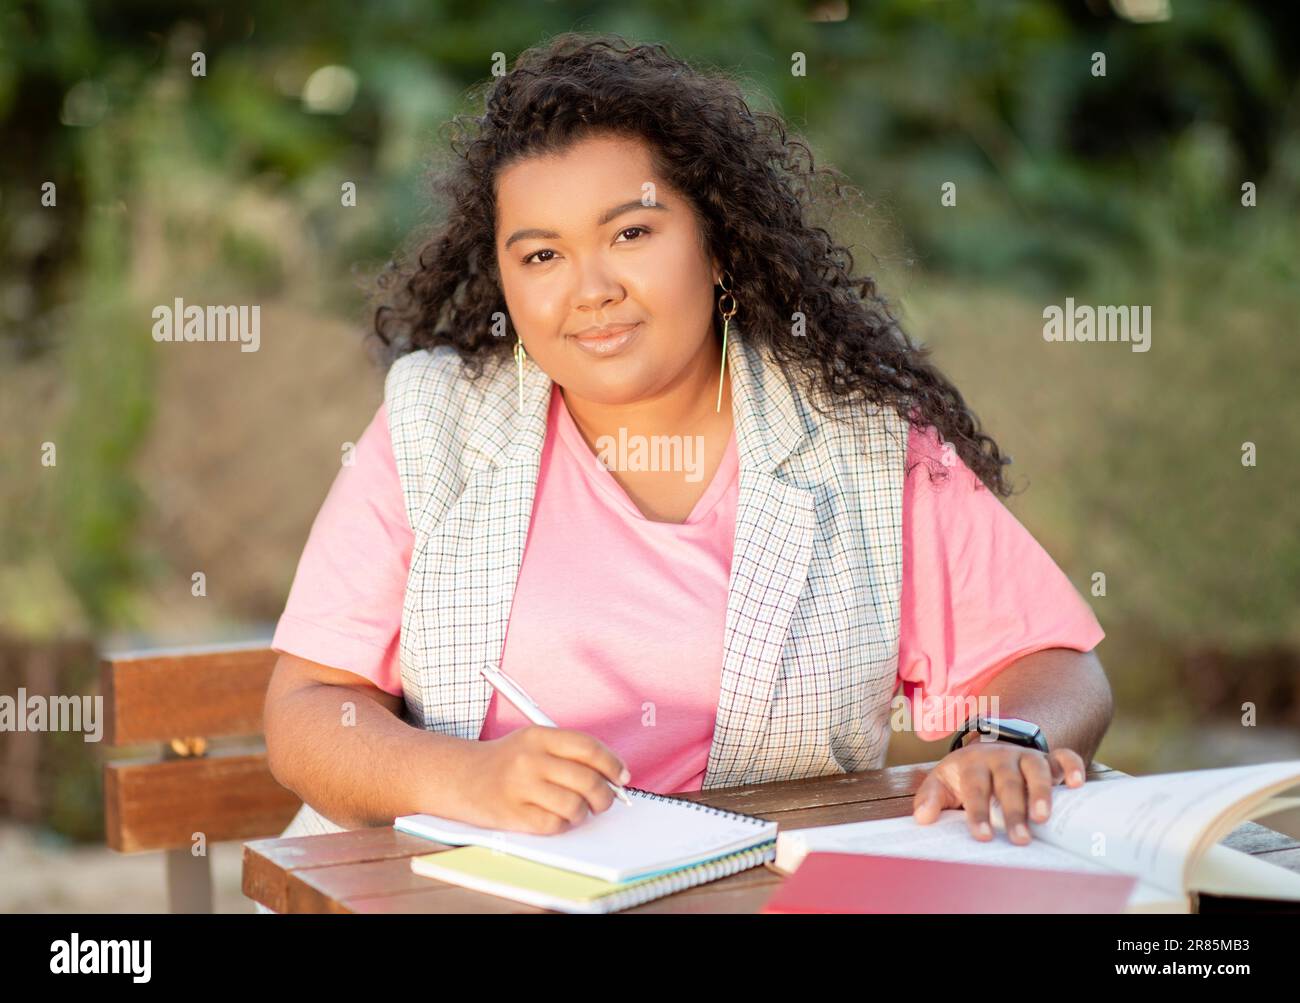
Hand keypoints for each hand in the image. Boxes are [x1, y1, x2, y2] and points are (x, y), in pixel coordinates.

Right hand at [450, 726, 629, 834]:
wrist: (459, 777)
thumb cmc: (506, 762)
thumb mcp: (533, 743)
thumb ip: (569, 754)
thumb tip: (614, 776)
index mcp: (539, 736)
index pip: (588, 748)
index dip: (612, 764)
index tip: (622, 777)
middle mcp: (530, 759)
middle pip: (587, 779)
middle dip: (604, 796)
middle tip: (604, 801)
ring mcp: (519, 787)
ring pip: (574, 805)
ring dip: (583, 813)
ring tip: (576, 811)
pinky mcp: (512, 814)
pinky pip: (554, 824)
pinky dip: (562, 825)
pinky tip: (555, 817)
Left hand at [911, 740, 1087, 843]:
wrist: (987, 748)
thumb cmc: (964, 775)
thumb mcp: (942, 782)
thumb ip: (930, 798)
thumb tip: (922, 818)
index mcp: (973, 764)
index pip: (975, 787)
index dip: (978, 812)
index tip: (983, 836)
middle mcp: (1000, 757)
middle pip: (1007, 781)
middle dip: (1013, 810)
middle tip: (1019, 839)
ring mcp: (1025, 756)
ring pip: (1036, 768)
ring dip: (1041, 791)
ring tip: (1043, 818)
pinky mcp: (1048, 758)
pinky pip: (1064, 756)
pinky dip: (1072, 766)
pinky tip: (1077, 784)